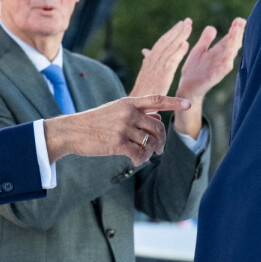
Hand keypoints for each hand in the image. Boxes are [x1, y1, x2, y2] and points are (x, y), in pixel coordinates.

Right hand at [43, 95, 189, 165]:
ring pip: (149, 142)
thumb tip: (158, 115)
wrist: (72, 131)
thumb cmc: (94, 122)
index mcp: (128, 103)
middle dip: (162, 140)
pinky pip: (139, 153)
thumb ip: (135, 112)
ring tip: (144, 156)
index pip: (156, 99)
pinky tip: (136, 161)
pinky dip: (141, 159)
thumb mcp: (114, 110)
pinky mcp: (117, 143)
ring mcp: (123, 127)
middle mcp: (128, 113)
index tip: (188, 104)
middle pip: (157, 126)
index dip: (174, 102)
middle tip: (159, 149)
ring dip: (150, 153)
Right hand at [130, 18, 191, 97]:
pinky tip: (186, 44)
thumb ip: (148, 61)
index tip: (181, 24)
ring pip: (169, 48)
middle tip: (188, 21)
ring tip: (189, 26)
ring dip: (179, 36)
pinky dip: (178, 52)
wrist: (137, 104)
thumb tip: (146, 51)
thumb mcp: (145, 73)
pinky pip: (172, 61)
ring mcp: (157, 67)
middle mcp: (152, 60)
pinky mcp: (162, 75)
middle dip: (177, 30)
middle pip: (166, 41)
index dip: (171, 32)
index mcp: (149, 59)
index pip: (161, 42)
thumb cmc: (142, 90)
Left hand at [173, 18, 245, 136]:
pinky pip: (222, 68)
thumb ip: (206, 40)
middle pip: (232, 44)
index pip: (229, 38)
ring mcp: (219, 68)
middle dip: (237, 34)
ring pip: (229, 54)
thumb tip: (212, 27)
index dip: (235, 29)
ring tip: (236, 32)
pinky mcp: (214, 76)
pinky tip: (229, 53)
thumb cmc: (194, 70)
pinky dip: (226, 61)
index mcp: (218, 52)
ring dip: (234, 44)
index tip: (240, 20)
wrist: (187, 88)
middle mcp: (221, 59)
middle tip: (241, 22)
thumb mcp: (199, 51)